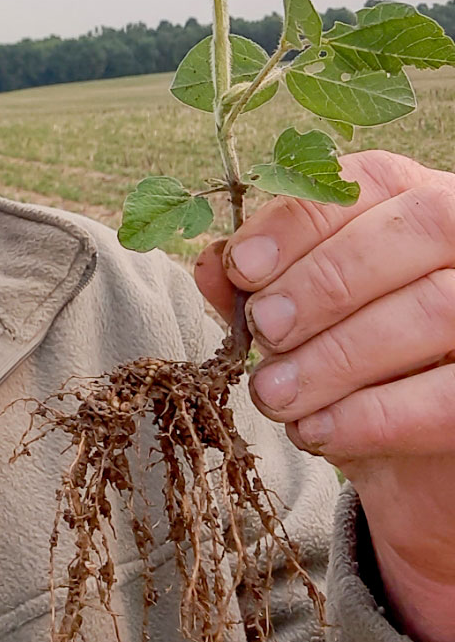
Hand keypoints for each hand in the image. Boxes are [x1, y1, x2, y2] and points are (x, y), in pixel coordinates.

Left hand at [193, 150, 454, 641]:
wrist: (409, 458)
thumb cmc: (346, 364)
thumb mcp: (296, 318)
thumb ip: (258, 286)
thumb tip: (209, 262)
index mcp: (414, 203)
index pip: (365, 183)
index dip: (299, 221)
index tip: (241, 267)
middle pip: (414, 231)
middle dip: (322, 283)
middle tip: (262, 332)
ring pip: (435, 308)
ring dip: (337, 356)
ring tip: (272, 394)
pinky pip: (449, 396)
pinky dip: (373, 415)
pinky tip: (315, 430)